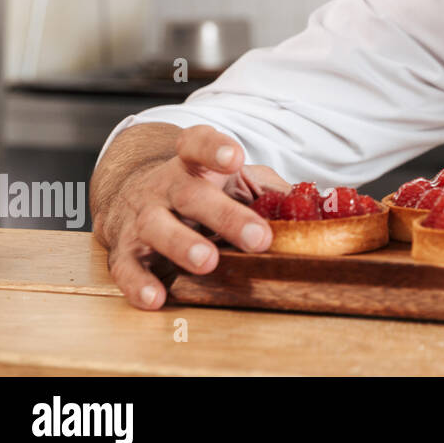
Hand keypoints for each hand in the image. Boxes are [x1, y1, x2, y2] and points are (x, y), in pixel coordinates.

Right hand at [103, 125, 290, 309]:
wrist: (136, 196)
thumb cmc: (203, 190)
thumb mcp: (237, 182)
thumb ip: (272, 193)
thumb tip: (319, 210)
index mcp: (194, 163)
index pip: (199, 144)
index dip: (215, 149)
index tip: (234, 158)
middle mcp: (165, 186)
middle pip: (191, 195)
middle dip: (225, 216)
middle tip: (257, 238)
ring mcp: (141, 216)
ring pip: (155, 227)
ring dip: (182, 245)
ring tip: (208, 262)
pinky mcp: (123, 249)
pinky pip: (127, 267)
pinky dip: (139, 283)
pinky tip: (157, 298)